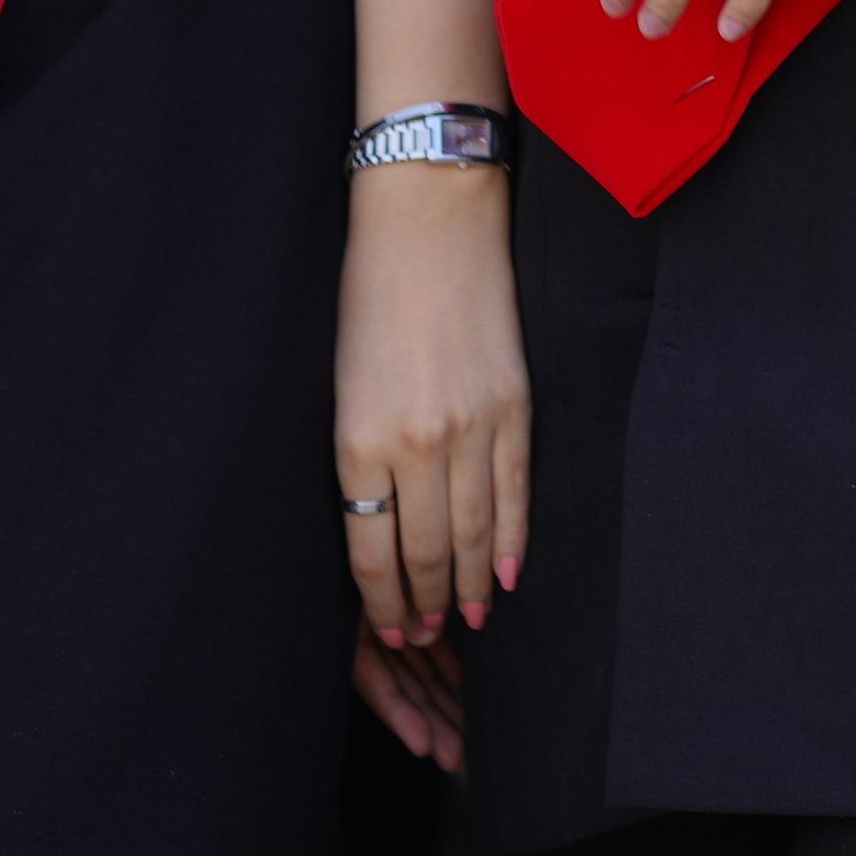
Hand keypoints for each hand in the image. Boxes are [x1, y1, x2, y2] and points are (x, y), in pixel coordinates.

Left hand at [335, 153, 528, 757]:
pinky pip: (515, 491)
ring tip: (467, 620)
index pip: (371, 551)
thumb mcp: (341, 382)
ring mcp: (473, 426)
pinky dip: (511, 539)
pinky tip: (505, 574)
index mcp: (359, 440)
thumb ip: (360, 453)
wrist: (429, 218)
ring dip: (468, 584)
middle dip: (425, 604)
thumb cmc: (370, 294)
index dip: (382, 602)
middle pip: (424, 551)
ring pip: (472, 532)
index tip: (390, 630)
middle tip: (427, 638)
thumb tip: (378, 519)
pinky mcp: (514, 405)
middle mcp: (418, 444)